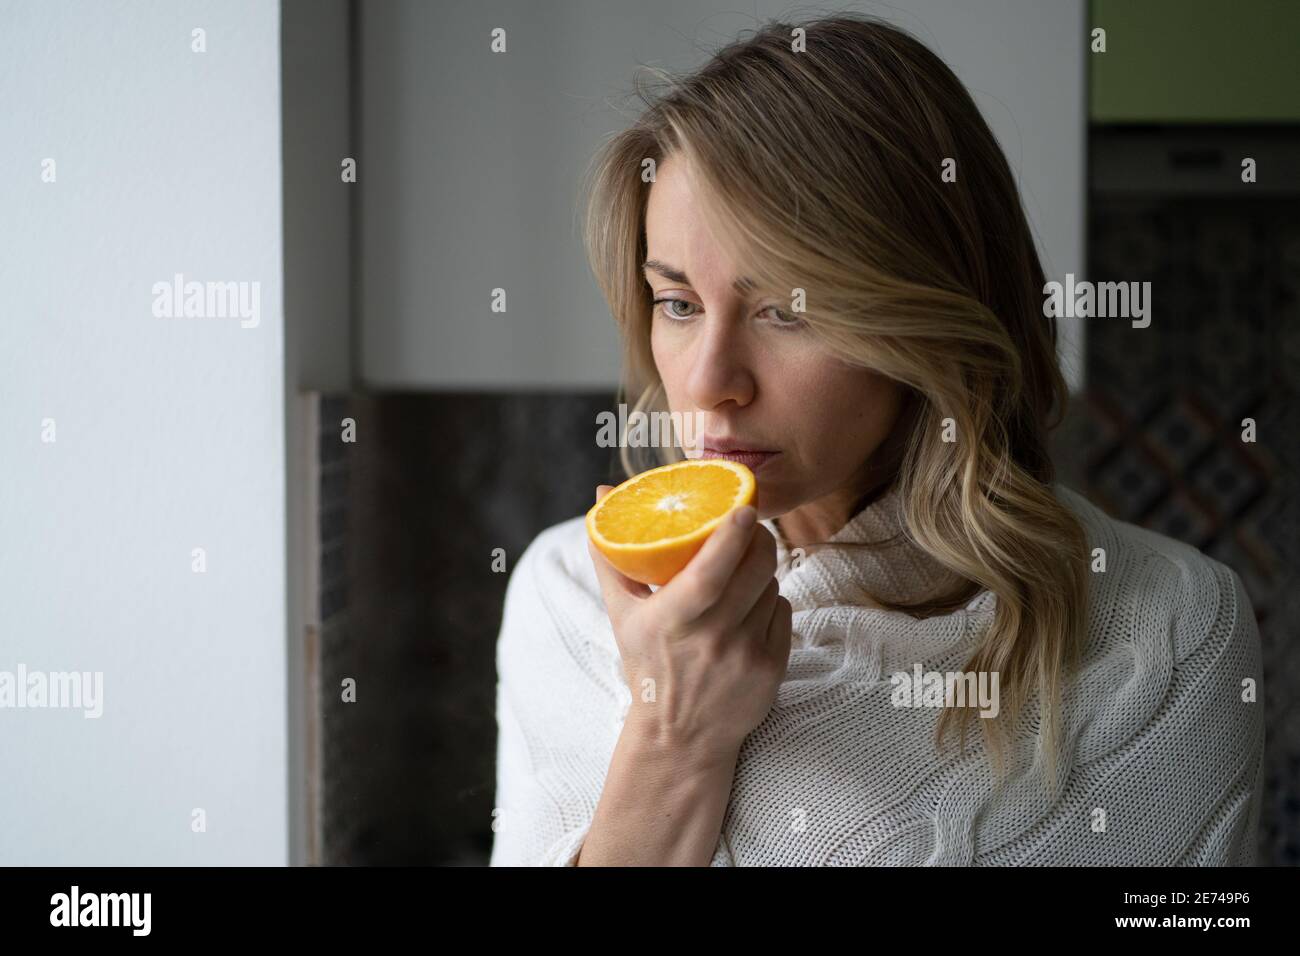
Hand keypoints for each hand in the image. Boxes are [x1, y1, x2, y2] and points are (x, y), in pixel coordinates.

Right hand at [586, 484, 792, 760]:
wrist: (680, 737)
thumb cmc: (648, 665)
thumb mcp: (622, 613)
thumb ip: (611, 553)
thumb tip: (601, 494)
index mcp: (672, 621)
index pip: (709, 571)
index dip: (731, 536)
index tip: (743, 508)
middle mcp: (712, 638)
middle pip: (755, 568)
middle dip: (759, 540)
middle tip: (749, 529)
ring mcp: (746, 655)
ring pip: (771, 587)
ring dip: (761, 574)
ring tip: (739, 579)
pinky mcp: (772, 669)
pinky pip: (783, 613)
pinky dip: (770, 604)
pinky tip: (749, 612)